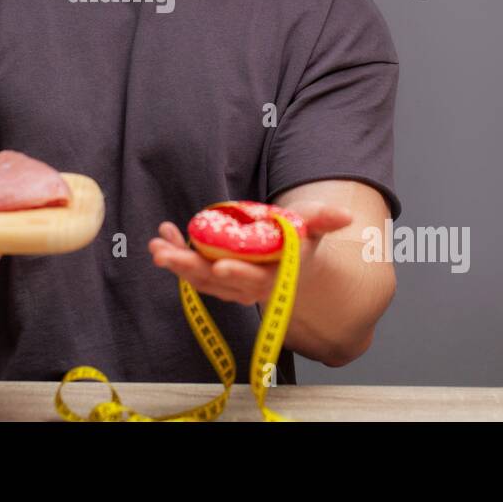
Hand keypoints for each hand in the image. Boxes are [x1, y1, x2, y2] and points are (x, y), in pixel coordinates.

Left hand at [148, 200, 353, 304]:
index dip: (238, 275)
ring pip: (200, 279)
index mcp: (276, 277)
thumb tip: (345, 216)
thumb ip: (325, 220)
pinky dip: (177, 253)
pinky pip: (193, 268)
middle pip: (218, 282)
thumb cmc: (302, 241)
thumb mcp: (315, 227)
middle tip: (166, 256)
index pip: (256, 280)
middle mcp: (249, 286)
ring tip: (157, 246)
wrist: (290, 260)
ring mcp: (230, 282)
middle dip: (190, 269)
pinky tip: (163, 235)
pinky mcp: (215, 274)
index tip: (219, 266)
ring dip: (176, 263)